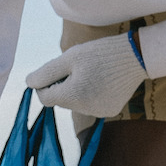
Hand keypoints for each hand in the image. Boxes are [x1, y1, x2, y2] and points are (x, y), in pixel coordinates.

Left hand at [26, 32, 145, 116]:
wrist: (136, 56)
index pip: (44, 98)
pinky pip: (91, 105)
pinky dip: (91, 95)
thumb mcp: (69, 57)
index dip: (45, 83)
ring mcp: (99, 113)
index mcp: (72, 96)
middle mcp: (85, 110)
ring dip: (76, 91)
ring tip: (92, 72)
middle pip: (61, 101)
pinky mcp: (110, 112)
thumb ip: (46, 73)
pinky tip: (103, 81)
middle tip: (78, 67)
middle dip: (63, 85)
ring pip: (75, 104)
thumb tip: (29, 84)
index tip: (56, 70)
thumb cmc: (100, 53)